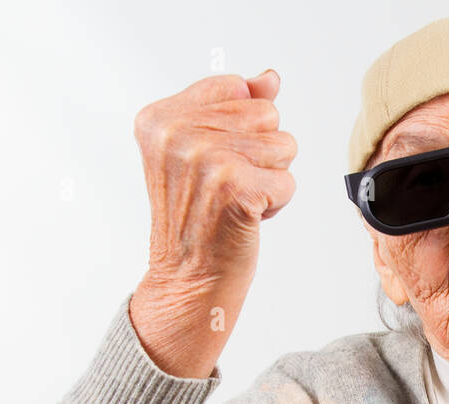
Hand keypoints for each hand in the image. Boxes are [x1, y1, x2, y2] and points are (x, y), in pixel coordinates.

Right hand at [128, 69, 296, 377]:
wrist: (188, 280)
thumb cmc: (199, 218)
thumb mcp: (204, 151)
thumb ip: (235, 107)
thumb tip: (269, 78)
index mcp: (159, 118)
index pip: (238, 90)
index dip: (241, 130)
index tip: (213, 164)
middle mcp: (176, 134)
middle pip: (267, 115)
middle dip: (260, 154)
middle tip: (226, 189)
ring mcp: (205, 160)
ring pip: (283, 146)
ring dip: (269, 178)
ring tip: (236, 202)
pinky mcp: (235, 188)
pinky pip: (288, 180)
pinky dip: (277, 204)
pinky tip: (246, 219)